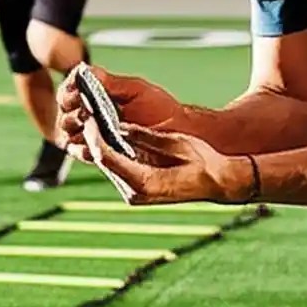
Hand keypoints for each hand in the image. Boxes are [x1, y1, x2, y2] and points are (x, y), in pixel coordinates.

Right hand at [57, 66, 184, 152]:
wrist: (179, 135)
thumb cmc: (161, 110)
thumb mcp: (137, 90)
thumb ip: (111, 82)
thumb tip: (86, 71)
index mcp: (97, 95)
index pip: (70, 90)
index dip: (68, 90)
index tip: (75, 91)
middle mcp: (92, 115)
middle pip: (64, 112)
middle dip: (70, 109)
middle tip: (83, 109)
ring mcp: (95, 136)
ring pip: (68, 133)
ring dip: (74, 128)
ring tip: (87, 124)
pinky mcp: (101, 154)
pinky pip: (82, 153)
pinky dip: (82, 148)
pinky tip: (92, 144)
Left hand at [73, 121, 249, 204]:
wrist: (218, 183)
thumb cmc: (204, 162)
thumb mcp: (176, 142)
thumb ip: (145, 136)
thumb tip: (119, 126)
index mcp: (144, 182)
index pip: (106, 157)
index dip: (94, 134)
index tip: (89, 115)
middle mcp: (135, 193)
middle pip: (102, 161)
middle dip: (93, 136)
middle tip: (87, 112)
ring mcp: (134, 194)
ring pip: (107, 165)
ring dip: (99, 143)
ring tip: (93, 119)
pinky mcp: (135, 191)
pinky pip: (116, 168)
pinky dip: (110, 151)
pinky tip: (106, 133)